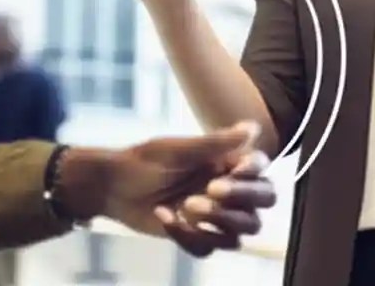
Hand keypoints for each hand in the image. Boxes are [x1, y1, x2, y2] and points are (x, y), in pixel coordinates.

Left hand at [58, 122, 276, 256]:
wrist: (110, 190)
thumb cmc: (142, 162)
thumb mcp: (177, 150)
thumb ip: (216, 143)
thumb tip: (252, 127)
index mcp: (226, 162)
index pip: (260, 169)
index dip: (252, 174)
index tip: (228, 172)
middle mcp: (228, 189)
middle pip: (264, 201)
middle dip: (242, 199)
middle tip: (210, 191)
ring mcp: (215, 216)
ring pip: (243, 230)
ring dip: (219, 221)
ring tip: (186, 207)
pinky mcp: (198, 237)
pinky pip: (211, 247)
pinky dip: (188, 237)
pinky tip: (165, 217)